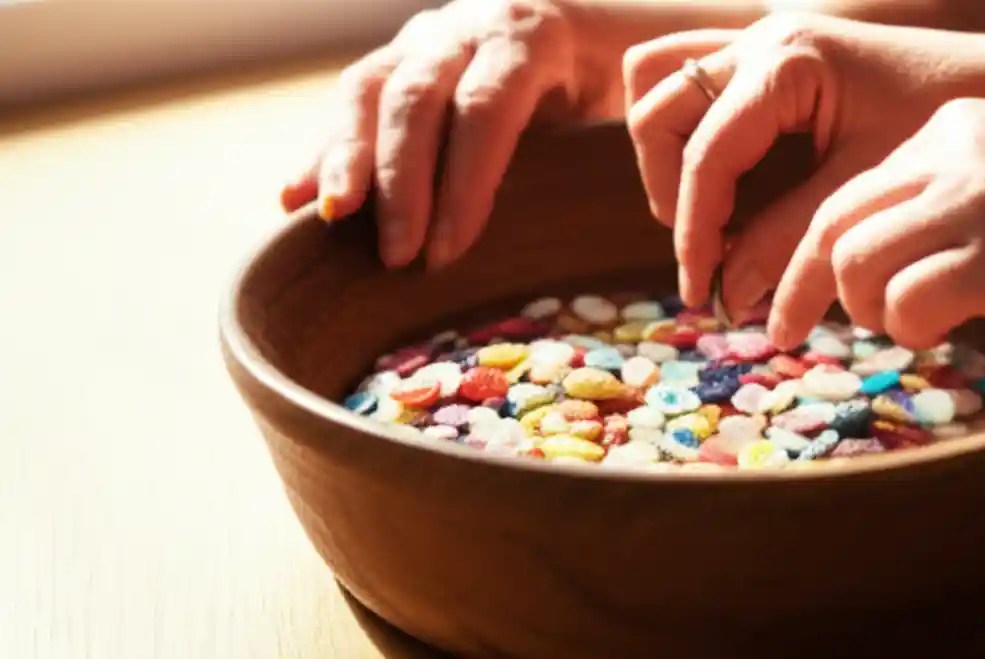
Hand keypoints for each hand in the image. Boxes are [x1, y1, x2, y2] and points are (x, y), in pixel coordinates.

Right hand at [280, 0, 710, 268]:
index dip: (464, 182)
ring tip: (329, 219)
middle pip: (417, 96)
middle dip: (401, 182)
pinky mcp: (403, 59)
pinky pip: (355, 98)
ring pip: (371, 89)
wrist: (611, 28)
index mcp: (534, 30)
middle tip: (395, 257)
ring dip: (347, 158)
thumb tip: (638, 221)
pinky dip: (324, 148)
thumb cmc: (631, 85)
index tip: (448, 253)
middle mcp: (470, 22)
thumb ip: (625, 140)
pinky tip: (294, 198)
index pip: (486, 106)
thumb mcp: (637, 101)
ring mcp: (429, 35)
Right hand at [624, 13, 984, 313]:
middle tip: (705, 252)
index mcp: (785, 63)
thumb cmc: (941, 129)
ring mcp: (759, 39)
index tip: (701, 290)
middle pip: (658, 110)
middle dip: (667, 190)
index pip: (704, 155)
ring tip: (704, 215)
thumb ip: (786, 241)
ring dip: (667, 152)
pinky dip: (688, 129)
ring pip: (661, 80)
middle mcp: (760, 40)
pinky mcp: (768, 53)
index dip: (694, 232)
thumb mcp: (860, 191)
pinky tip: (723, 184)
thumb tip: (727, 298)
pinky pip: (692, 78)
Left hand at [772, 98, 984, 348]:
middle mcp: (951, 153)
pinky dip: (908, 328)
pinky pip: (906, 301)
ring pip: (856, 262)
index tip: (796, 295)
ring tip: (903, 323)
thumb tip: (878, 264)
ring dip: (864, 309)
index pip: (848, 192)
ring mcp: (975, 201)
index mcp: (948, 132)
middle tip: (793, 330)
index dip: (812, 252)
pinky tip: (942, 330)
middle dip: (804, 285)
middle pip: (833, 224)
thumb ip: (942, 202)